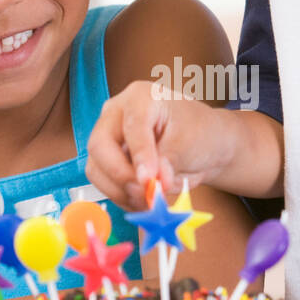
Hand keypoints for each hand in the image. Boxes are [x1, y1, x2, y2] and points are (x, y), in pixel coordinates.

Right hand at [86, 80, 232, 210]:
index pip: (131, 126)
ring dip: (123, 192)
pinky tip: (145, 202)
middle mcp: (116, 113)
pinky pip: (104, 183)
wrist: (203, 143)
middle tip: (147, 195)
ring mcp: (108, 136)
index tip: (149, 180)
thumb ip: (168, 161)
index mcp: (140, 97)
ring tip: (153, 200)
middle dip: (122, 176)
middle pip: (100, 146)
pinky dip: (124, 198)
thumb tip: (150, 182)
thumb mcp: (190, 143)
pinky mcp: (107, 160)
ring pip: (97, 169)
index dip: (139, 155)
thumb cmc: (199, 132)